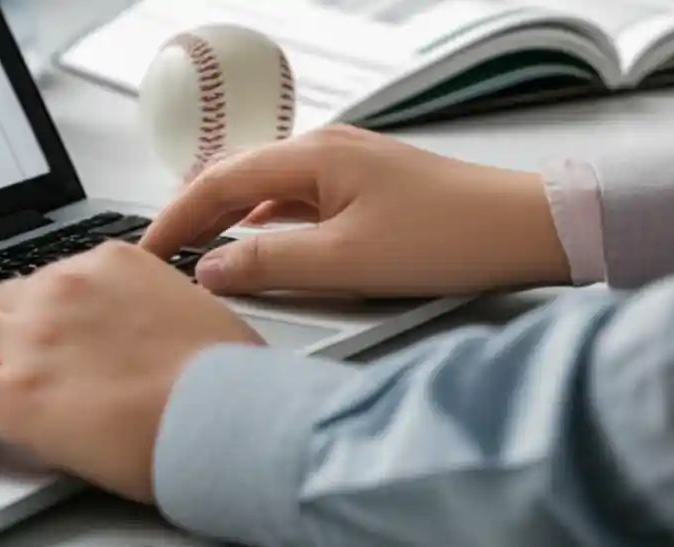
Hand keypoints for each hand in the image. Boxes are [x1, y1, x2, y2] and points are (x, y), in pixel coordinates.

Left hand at [0, 242, 262, 502]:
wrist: (229, 417)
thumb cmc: (229, 379)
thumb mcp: (195, 313)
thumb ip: (153, 311)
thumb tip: (150, 336)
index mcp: (109, 264)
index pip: (47, 279)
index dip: (33, 313)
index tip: (32, 334)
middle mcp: (63, 289)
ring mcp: (32, 338)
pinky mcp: (12, 392)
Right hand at [140, 125, 568, 296]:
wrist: (526, 229)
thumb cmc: (447, 238)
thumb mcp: (344, 262)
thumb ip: (267, 264)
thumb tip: (210, 268)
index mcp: (314, 157)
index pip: (218, 182)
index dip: (176, 220)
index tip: (147, 252)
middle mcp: (326, 150)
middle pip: (237, 178)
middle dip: (195, 216)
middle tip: (163, 255)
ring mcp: (348, 167)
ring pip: (266, 190)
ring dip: (229, 220)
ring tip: (200, 254)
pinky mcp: (367, 188)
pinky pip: (297, 201)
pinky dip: (266, 225)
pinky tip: (263, 251)